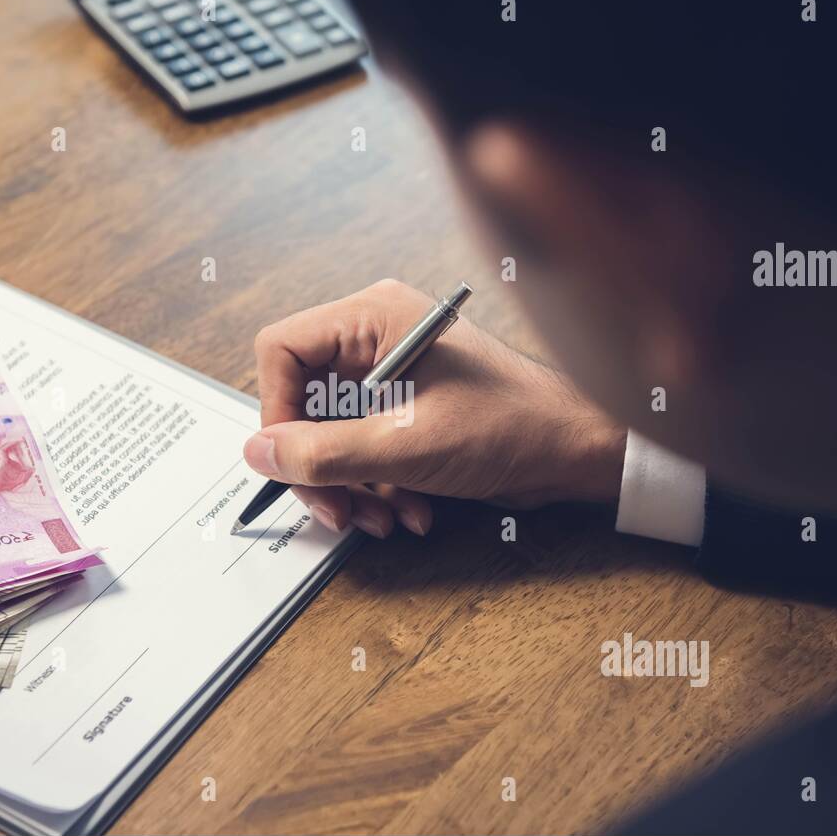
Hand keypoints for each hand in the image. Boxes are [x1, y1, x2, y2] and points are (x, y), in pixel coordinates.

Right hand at [245, 279, 626, 537]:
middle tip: (336, 510)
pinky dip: (378, 486)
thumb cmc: (512, 425)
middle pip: (303, 402)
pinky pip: (364, 448)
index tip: (289, 462)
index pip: (282, 351)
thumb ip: (323, 454)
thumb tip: (259, 454)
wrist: (577, 449)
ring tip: (382, 518)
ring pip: (331, 435)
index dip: (276, 411)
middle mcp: (377, 338)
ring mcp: (392, 376)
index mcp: (373, 317)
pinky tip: (410, 509)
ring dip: (350, 486)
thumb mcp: (404, 447)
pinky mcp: (408, 410)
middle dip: (319, 466)